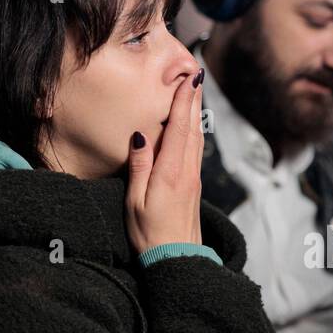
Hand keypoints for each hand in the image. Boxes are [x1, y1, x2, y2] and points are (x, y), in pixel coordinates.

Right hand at [124, 68, 204, 255]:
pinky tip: (192, 125)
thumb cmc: (150, 234)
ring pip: (197, 137)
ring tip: (196, 90)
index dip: (184, 101)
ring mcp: (193, 178)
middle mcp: (187, 171)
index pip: (179, 128)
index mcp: (171, 172)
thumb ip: (139, 166)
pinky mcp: (194, 185)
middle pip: (193, 127)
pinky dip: (195, 130)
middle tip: (196, 73)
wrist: (177, 259)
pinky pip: (196, 150)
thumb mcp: (135, 201)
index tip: (189, 78)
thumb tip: (140, 135)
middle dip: (194, 98)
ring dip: (196, 111)